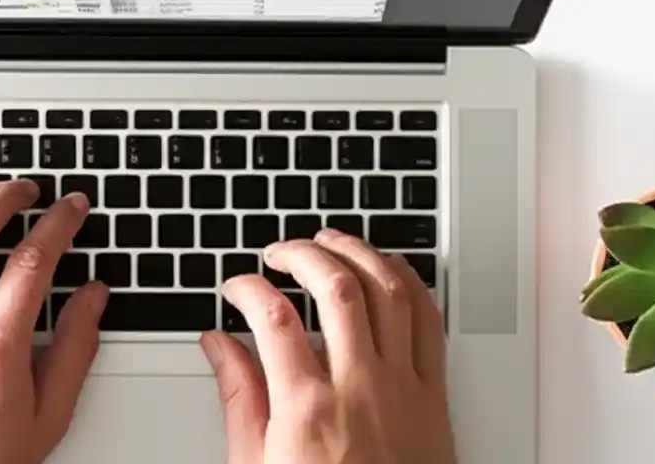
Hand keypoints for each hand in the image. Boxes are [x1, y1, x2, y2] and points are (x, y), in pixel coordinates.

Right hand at [201, 230, 455, 463]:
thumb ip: (239, 397)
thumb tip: (218, 346)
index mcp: (308, 411)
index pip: (272, 317)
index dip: (248, 288)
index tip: (237, 287)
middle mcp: (360, 390)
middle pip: (335, 288)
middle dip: (302, 254)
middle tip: (279, 253)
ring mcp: (404, 389)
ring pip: (388, 291)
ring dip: (356, 253)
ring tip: (330, 242)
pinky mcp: (436, 397)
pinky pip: (430, 321)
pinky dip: (408, 281)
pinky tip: (387, 268)